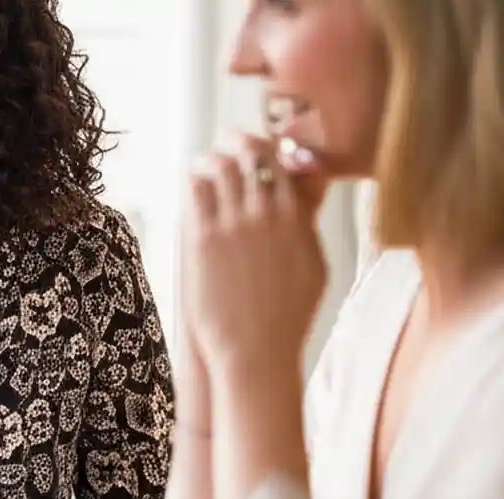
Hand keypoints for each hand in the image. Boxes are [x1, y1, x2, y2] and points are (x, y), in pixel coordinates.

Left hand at [182, 134, 328, 373]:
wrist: (255, 351)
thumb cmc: (286, 318)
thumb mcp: (315, 268)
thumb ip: (308, 228)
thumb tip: (303, 204)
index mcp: (297, 218)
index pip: (284, 162)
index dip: (268, 149)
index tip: (257, 146)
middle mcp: (267, 214)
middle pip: (252, 156)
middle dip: (238, 142)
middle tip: (226, 141)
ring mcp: (234, 223)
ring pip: (220, 167)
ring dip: (211, 159)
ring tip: (203, 162)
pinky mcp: (203, 237)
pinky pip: (194, 190)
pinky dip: (192, 178)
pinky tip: (189, 181)